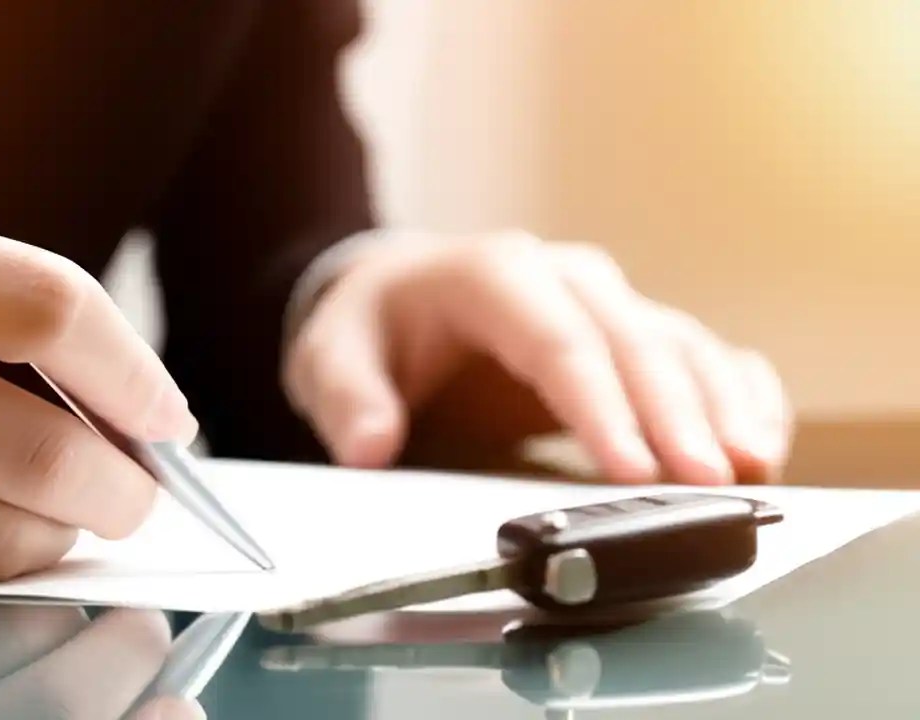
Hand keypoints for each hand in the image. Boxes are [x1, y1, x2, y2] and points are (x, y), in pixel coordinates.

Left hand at [283, 231, 791, 483]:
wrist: (400, 299)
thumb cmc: (374, 328)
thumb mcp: (334, 355)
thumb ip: (348, 399)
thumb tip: (370, 446)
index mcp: (493, 276)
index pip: (557, 340)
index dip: (600, 406)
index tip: (632, 468)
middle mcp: (563, 280)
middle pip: (634, 343)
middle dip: (676, 416)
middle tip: (708, 483)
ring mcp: (606, 304)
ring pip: (680, 346)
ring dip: (720, 407)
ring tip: (750, 470)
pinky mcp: (631, 334)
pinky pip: (701, 355)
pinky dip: (738, 394)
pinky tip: (760, 443)